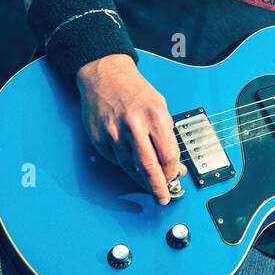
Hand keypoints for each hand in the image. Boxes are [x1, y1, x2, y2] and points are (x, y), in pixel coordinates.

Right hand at [76, 54, 186, 204]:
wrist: (105, 76)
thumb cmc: (135, 91)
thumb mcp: (159, 106)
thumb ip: (166, 134)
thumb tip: (173, 163)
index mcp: (154, 116)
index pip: (168, 155)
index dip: (173, 171)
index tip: (174, 177)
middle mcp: (134, 126)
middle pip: (149, 167)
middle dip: (158, 187)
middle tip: (163, 197)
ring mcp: (114, 134)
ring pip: (130, 167)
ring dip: (141, 181)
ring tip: (149, 187)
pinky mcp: (100, 139)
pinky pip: (115, 160)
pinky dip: (126, 167)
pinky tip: (132, 169)